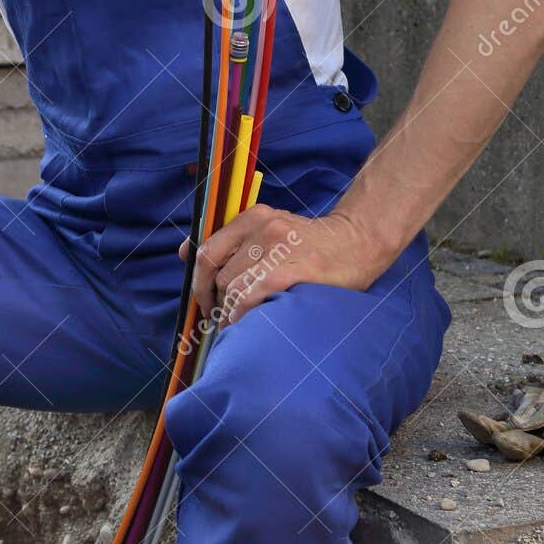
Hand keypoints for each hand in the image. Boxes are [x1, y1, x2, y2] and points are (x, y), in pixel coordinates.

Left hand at [178, 201, 391, 325]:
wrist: (358, 242)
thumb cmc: (310, 244)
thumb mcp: (270, 229)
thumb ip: (232, 240)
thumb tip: (184, 253)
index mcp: (253, 217)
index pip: (206, 251)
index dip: (198, 282)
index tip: (204, 301)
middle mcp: (263, 228)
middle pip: (219, 275)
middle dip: (215, 303)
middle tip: (222, 320)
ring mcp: (279, 247)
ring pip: (233, 288)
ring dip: (229, 314)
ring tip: (237, 326)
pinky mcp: (294, 270)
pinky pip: (253, 296)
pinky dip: (243, 314)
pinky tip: (247, 324)